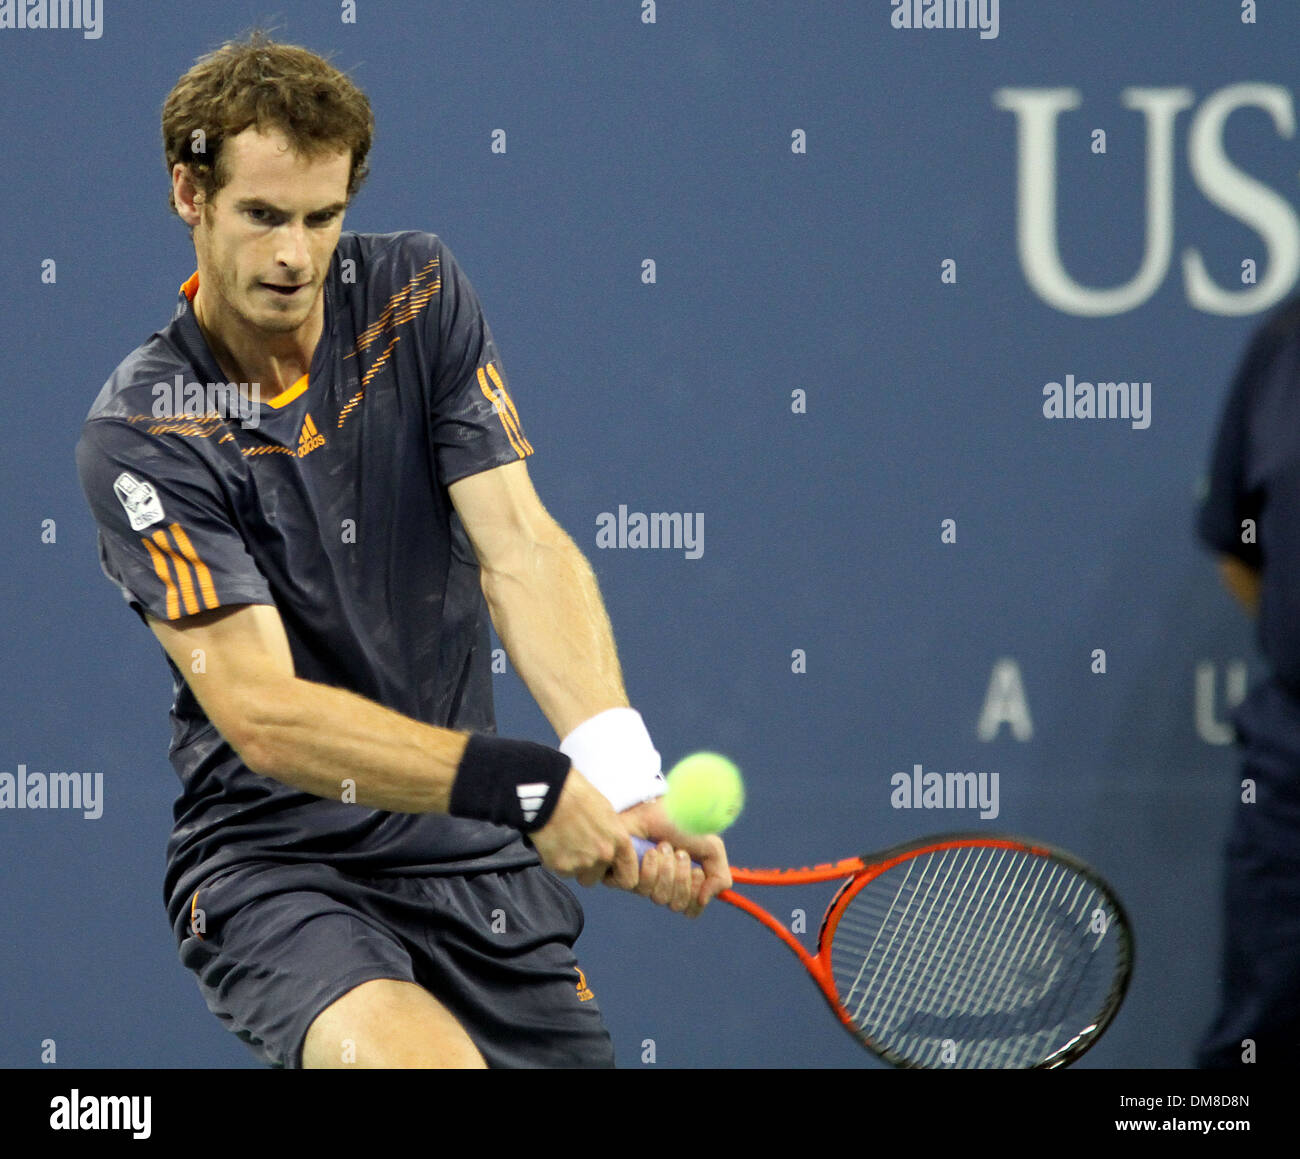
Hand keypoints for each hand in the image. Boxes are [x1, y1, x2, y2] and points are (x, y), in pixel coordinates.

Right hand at [530, 767, 638, 888]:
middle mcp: (603, 855)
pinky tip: (554, 841)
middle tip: (578, 850)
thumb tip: (609, 847)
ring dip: (572, 865)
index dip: (617, 874)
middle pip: (597, 877)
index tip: (608, 871)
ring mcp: (582, 863)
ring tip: (565, 842)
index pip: (628, 876)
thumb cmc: (577, 794)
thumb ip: (611, 836)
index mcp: (619, 841)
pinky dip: (556, 860)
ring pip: (578, 875)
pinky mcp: (560, 865)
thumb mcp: (606, 812)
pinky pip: (561, 871)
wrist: (550, 792)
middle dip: (588, 869)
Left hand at [615, 797, 732, 917]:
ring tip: (662, 846)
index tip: (698, 871)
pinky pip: (635, 887)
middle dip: (681, 877)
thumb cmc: (681, 823)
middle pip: (675, 904)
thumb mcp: (711, 847)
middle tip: (679, 853)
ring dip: (665, 868)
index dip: (695, 895)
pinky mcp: (620, 875)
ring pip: (657, 896)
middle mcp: (661, 886)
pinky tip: (647, 851)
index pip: (691, 909)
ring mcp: (641, 882)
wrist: (656, 806)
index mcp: (681, 883)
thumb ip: (719, 876)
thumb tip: (705, 900)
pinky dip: (647, 867)